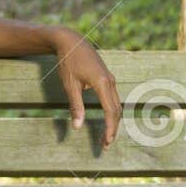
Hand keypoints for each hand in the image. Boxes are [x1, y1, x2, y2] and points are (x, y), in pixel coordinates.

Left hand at [50, 28, 119, 148]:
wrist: (71, 40)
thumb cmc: (69, 61)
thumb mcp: (69, 85)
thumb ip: (75, 106)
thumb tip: (77, 127)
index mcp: (102, 83)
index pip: (110, 111)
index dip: (109, 128)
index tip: (106, 142)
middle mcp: (110, 81)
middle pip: (116, 110)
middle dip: (112, 129)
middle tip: (105, 146)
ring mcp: (110, 79)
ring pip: (116, 105)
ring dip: (113, 122)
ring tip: (105, 137)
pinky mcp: (107, 78)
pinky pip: (113, 98)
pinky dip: (111, 112)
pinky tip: (106, 120)